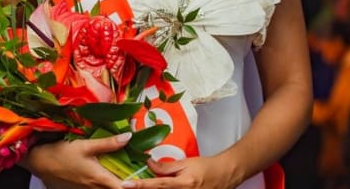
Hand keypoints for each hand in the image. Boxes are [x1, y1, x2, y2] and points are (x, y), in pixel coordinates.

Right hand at [23, 133, 132, 188]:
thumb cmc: (61, 153)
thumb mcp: (86, 145)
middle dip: (125, 184)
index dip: (133, 185)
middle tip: (138, 177)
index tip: (144, 180)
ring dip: (112, 184)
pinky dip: (101, 184)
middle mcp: (92, 188)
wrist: (38, 162)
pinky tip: (103, 175)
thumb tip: (129, 137)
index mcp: (98, 178)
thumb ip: (108, 143)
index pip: (121, 188)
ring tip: (122, 175)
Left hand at [119, 154, 242, 188]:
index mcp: (182, 184)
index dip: (140, 185)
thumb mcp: (186, 163)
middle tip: (130, 185)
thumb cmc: (206, 167)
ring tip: (141, 185)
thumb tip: (149, 165)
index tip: (126, 184)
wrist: (224, 175)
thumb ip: (166, 166)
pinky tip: (158, 187)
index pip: (156, 185)